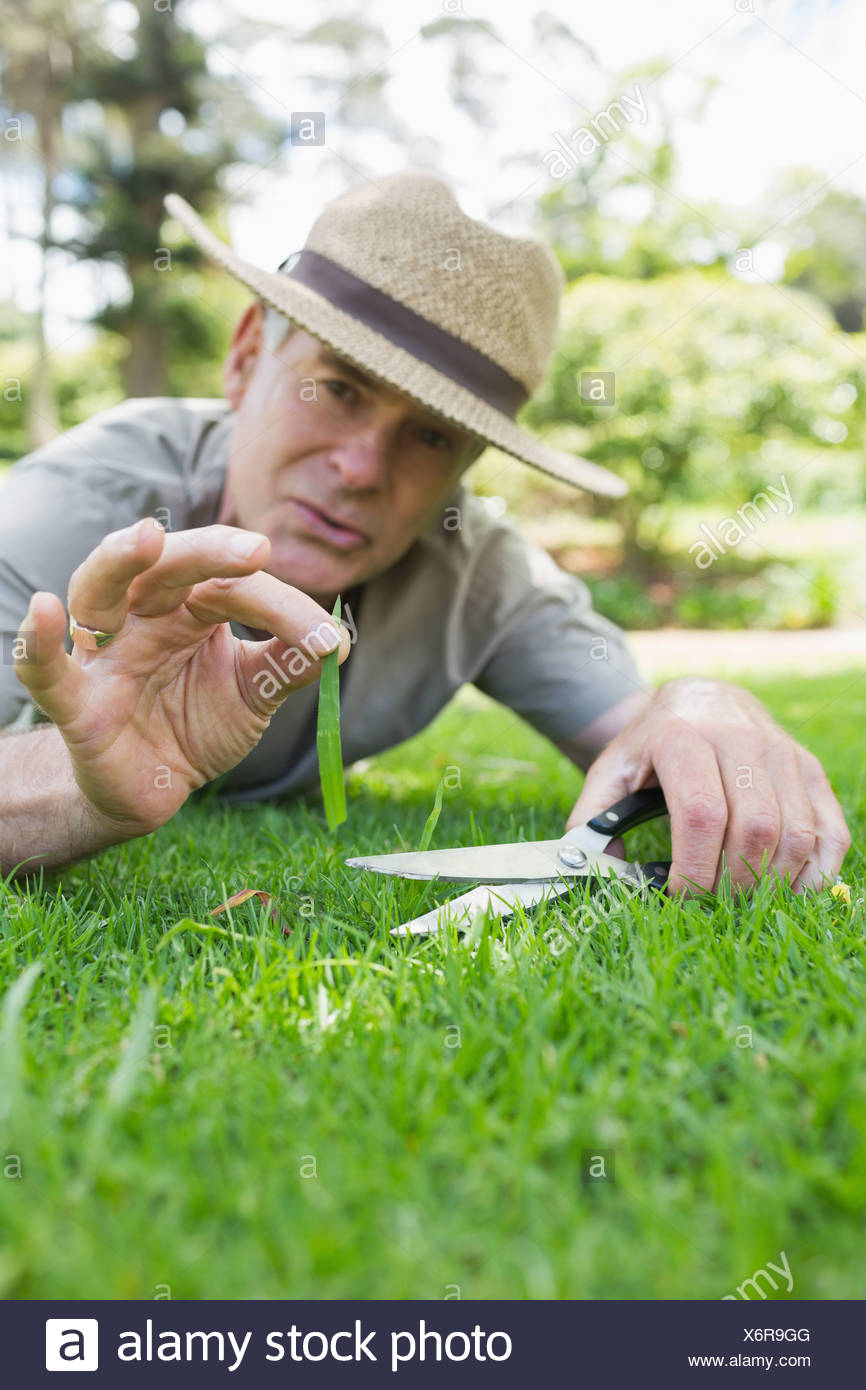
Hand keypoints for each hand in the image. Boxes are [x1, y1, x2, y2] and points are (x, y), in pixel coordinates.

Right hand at [14, 519, 350, 837]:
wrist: (152, 789)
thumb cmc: (196, 723)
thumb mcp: (253, 692)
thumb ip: (288, 664)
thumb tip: (336, 642)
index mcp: (188, 606)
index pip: (231, 586)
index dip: (281, 607)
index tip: (328, 638)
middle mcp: (141, 615)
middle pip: (164, 565)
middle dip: (207, 552)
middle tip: (255, 549)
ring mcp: (103, 655)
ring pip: (96, 590)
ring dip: (118, 560)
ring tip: (146, 538)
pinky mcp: (75, 704)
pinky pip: (47, 670)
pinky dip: (38, 643)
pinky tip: (43, 610)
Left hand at [566, 677, 849, 895]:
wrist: (704, 699)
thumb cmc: (653, 745)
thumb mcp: (612, 768)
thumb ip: (592, 816)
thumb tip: (586, 867)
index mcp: (683, 738)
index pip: (701, 815)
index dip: (693, 868)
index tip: (678, 897)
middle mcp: (740, 739)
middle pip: (753, 829)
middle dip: (732, 882)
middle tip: (710, 904)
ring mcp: (782, 753)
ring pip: (795, 834)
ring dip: (772, 883)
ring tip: (741, 900)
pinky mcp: (811, 770)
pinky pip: (830, 832)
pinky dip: (816, 872)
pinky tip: (787, 890)